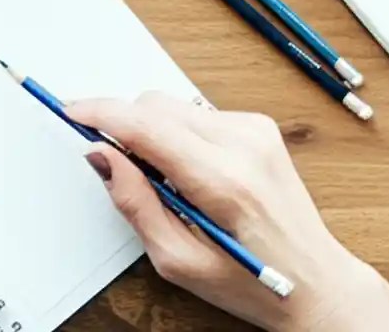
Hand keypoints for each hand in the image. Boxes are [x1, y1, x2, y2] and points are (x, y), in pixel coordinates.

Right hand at [67, 94, 388, 331]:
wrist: (317, 282)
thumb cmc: (253, 282)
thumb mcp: (179, 261)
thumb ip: (136, 204)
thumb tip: (102, 157)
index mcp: (224, 181)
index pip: (146, 126)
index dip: (100, 114)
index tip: (72, 112)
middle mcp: (243, 144)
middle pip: (155, 105)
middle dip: (124, 128)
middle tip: (121, 171)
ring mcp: (255, 130)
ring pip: (172, 106)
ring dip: (152, 133)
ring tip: (165, 183)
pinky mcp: (258, 126)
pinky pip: (194, 114)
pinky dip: (177, 135)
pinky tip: (188, 173)